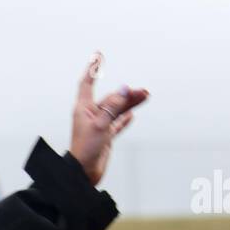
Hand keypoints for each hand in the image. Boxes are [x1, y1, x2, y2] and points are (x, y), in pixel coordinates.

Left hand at [69, 52, 148, 185]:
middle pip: (110, 98)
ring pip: (117, 110)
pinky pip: (117, 124)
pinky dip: (124, 119)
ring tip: (145, 97)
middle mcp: (90, 115)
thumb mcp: (100, 125)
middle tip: (143, 91)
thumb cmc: (86, 149)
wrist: (84, 173)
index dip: (93, 69)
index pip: (87, 83)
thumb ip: (113, 106)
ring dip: (130, 103)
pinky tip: (132, 114)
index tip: (98, 56)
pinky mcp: (105, 137)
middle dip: (126, 93)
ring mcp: (98, 126)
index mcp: (83, 109)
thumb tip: (123, 89)